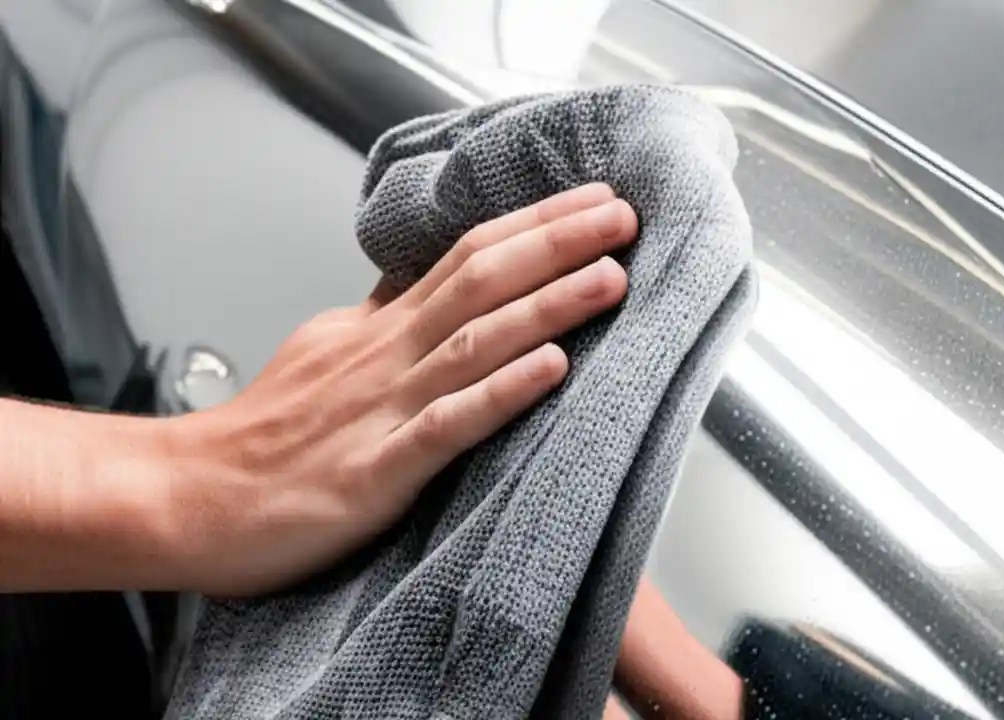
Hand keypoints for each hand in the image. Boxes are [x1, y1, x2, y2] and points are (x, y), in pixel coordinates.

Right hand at [159, 183, 634, 595]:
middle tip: (623, 215)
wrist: (187, 497)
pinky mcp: (374, 471)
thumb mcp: (329, 349)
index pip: (466, 253)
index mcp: (382, 327)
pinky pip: (447, 424)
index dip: (534, 223)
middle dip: (557, 243)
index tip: (593, 200)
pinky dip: (501, 393)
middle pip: (481, 279)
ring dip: (548, 306)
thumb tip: (425, 278)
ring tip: (611, 278)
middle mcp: (388, 354)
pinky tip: (551, 369)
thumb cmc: (266, 433)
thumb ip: (386, 316)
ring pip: (475, 341)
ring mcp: (382, 409)